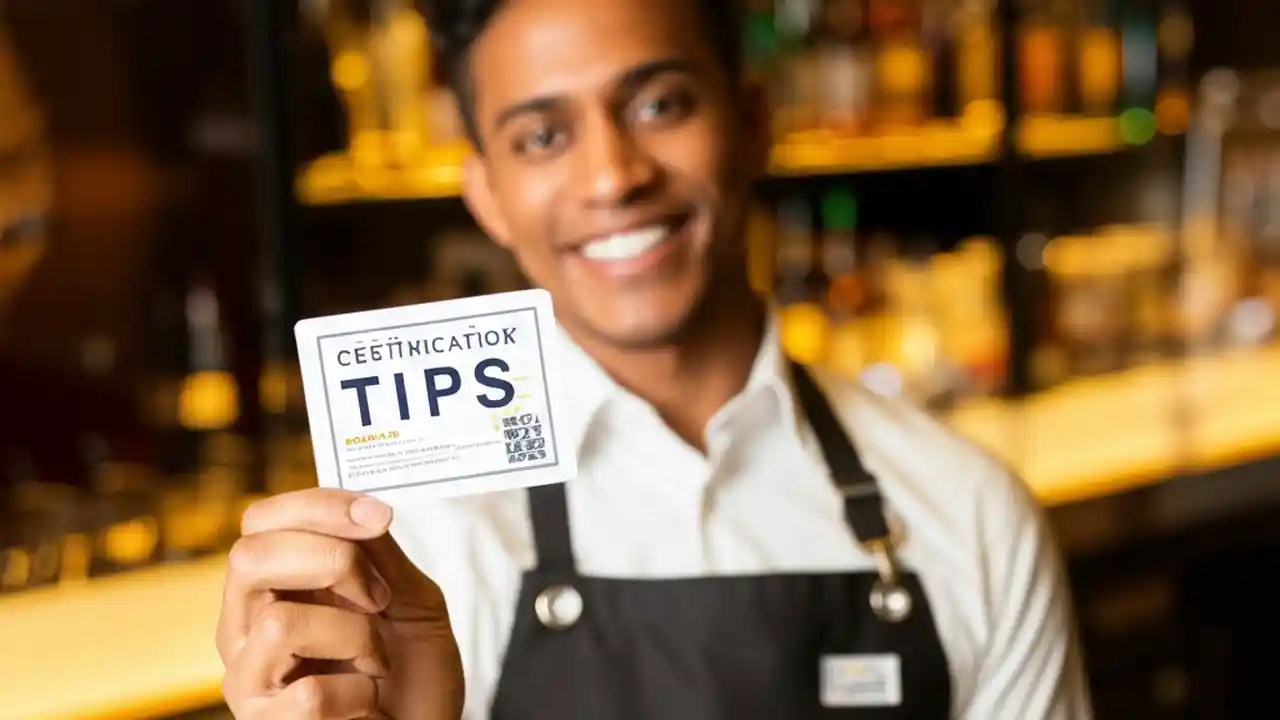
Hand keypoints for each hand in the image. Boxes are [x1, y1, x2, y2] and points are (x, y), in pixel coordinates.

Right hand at [217, 488, 463, 718]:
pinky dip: (360, 695)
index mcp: (275, 586)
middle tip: (378, 597)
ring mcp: (249, 680)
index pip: (262, 522)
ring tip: (374, 660)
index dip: (318, 506)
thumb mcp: (411, 600)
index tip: (379, 517)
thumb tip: (362, 507)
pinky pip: (310, 694)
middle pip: (248, 557)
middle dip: (331, 559)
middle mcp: (247, 627)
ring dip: (353, 636)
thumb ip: (381, 555)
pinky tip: (365, 704)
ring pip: (280, 624)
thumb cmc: (414, 674)